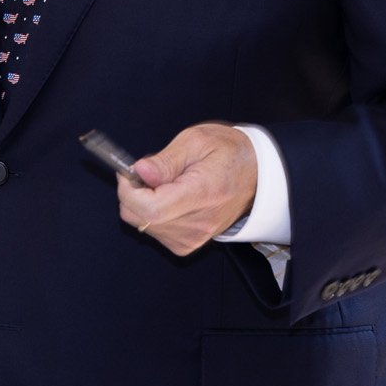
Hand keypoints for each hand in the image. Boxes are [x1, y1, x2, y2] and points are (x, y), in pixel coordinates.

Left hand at [116, 122, 258, 255]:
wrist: (257, 173)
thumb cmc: (229, 152)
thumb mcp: (196, 141)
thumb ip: (164, 160)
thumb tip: (138, 172)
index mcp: (202, 194)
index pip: (151, 208)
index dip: (129, 191)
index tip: (128, 173)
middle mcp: (199, 223)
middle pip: (142, 219)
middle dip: (132, 194)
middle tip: (146, 173)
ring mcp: (195, 237)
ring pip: (144, 226)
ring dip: (142, 203)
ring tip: (164, 183)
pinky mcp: (190, 244)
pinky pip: (155, 231)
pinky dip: (152, 214)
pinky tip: (168, 197)